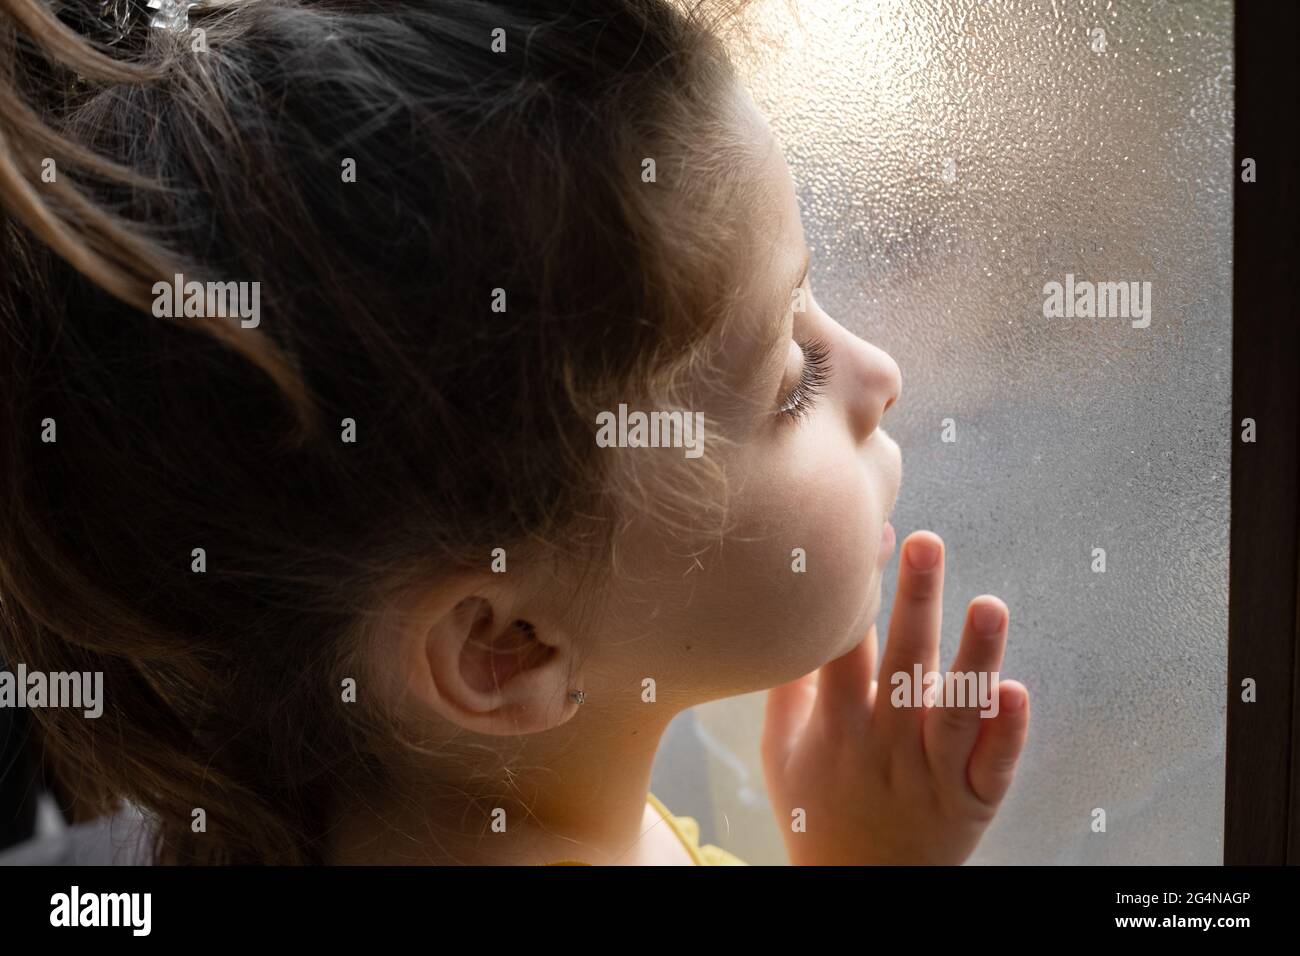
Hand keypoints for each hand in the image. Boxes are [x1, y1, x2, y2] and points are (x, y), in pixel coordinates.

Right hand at [760, 530, 1029, 864]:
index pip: (845, 645)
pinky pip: (993, 765)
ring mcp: (931, 774)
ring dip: (974, 658)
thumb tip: (799, 613)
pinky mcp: (972, 802)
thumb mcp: (781, 751)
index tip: (868, 532)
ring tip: (989, 605)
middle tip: (926, 541)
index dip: (856, 589)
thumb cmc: (817, 808)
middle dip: (915, 599)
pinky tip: (1018, 692)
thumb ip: (790, 686)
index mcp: (836, 726)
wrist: (860, 891)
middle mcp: (884, 744)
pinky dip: (1006, 732)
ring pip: (955, 711)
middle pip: (903, 665)